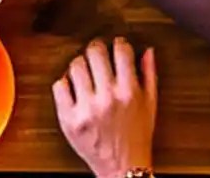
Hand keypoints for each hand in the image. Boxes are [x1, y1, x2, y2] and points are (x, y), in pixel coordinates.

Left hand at [53, 38, 156, 177]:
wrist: (122, 167)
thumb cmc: (137, 137)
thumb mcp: (150, 106)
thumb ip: (149, 75)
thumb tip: (147, 51)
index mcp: (129, 92)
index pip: (121, 51)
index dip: (118, 43)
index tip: (116, 44)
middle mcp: (107, 98)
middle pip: (94, 52)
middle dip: (97, 48)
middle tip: (97, 53)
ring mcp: (86, 108)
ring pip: (75, 66)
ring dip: (80, 64)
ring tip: (85, 71)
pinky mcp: (69, 118)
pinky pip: (59, 86)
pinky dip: (64, 82)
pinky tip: (73, 87)